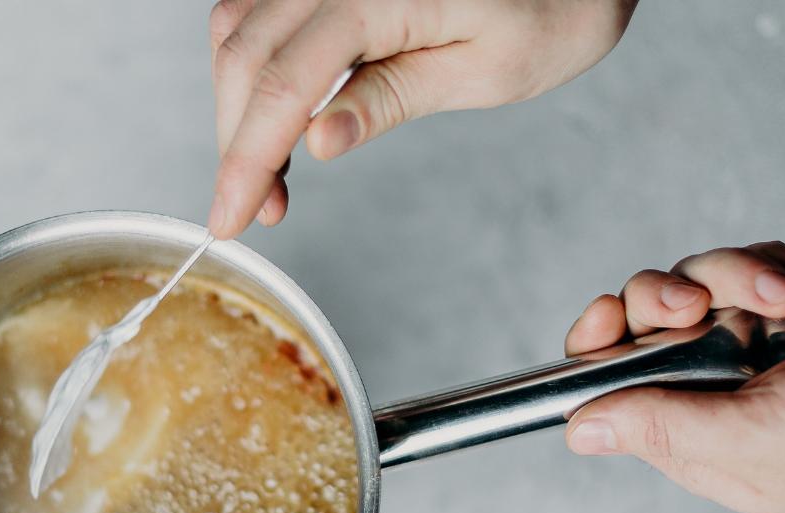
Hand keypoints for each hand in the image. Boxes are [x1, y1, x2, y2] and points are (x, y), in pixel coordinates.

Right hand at [207, 0, 639, 238]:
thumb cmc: (556, 4)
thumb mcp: (485, 68)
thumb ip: (391, 98)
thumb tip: (316, 143)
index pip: (284, 86)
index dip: (245, 160)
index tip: (228, 219)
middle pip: (244, 55)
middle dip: (236, 141)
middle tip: (253, 210)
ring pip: (239, 29)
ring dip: (240, 105)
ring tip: (270, 172)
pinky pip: (263, 9)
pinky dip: (257, 67)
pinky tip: (280, 114)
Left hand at [562, 242, 784, 512]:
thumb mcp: (753, 439)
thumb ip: (664, 428)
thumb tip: (578, 431)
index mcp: (688, 436)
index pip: (607, 380)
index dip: (598, 339)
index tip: (609, 312)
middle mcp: (711, 389)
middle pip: (646, 315)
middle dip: (672, 295)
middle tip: (700, 307)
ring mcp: (753, 348)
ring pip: (702, 280)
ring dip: (743, 278)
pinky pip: (758, 266)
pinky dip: (783, 268)